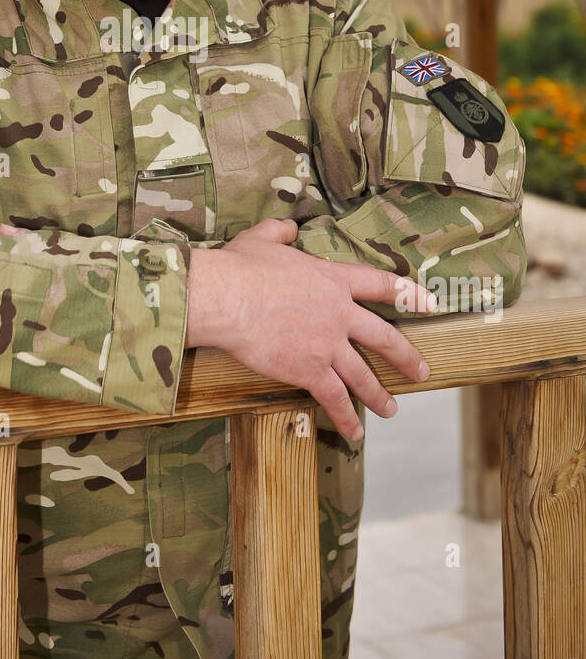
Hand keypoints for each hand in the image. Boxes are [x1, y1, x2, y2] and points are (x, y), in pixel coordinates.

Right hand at [187, 217, 433, 439]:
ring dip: (379, 394)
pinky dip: (346, 416)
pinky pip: (335, 397)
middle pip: (383, 337)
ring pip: (363, 375)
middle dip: (406, 356)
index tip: (429, 302)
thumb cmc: (241, 267)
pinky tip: (354, 431)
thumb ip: (280, 231)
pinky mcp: (310, 369)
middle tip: (421, 371)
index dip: (407, 293)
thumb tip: (288, 227)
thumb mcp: (263, 238)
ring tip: (391, 408)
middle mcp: (338, 313)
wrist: (228, 298)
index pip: (380, 285)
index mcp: (332, 279)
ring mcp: (327, 344)